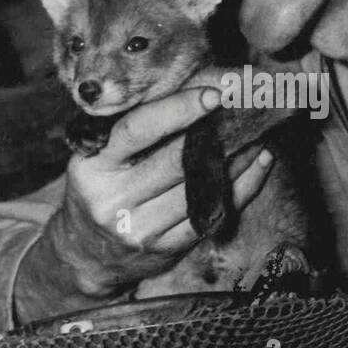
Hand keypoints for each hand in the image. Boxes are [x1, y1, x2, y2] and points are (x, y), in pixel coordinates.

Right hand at [50, 79, 274, 297]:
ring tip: (259, 131)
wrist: (87, 255)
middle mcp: (114, 199)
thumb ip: (131, 133)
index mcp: (92, 167)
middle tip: (247, 106)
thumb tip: (192, 92)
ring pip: (200, 188)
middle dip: (216, 131)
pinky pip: (212, 214)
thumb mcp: (98, 160)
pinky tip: (259, 162)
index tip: (212, 94)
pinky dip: (242, 186)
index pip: (136, 130)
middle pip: (175, 160)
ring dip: (237, 157)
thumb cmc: (99, 191)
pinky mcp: (165, 249)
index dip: (176, 109)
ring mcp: (141, 228)